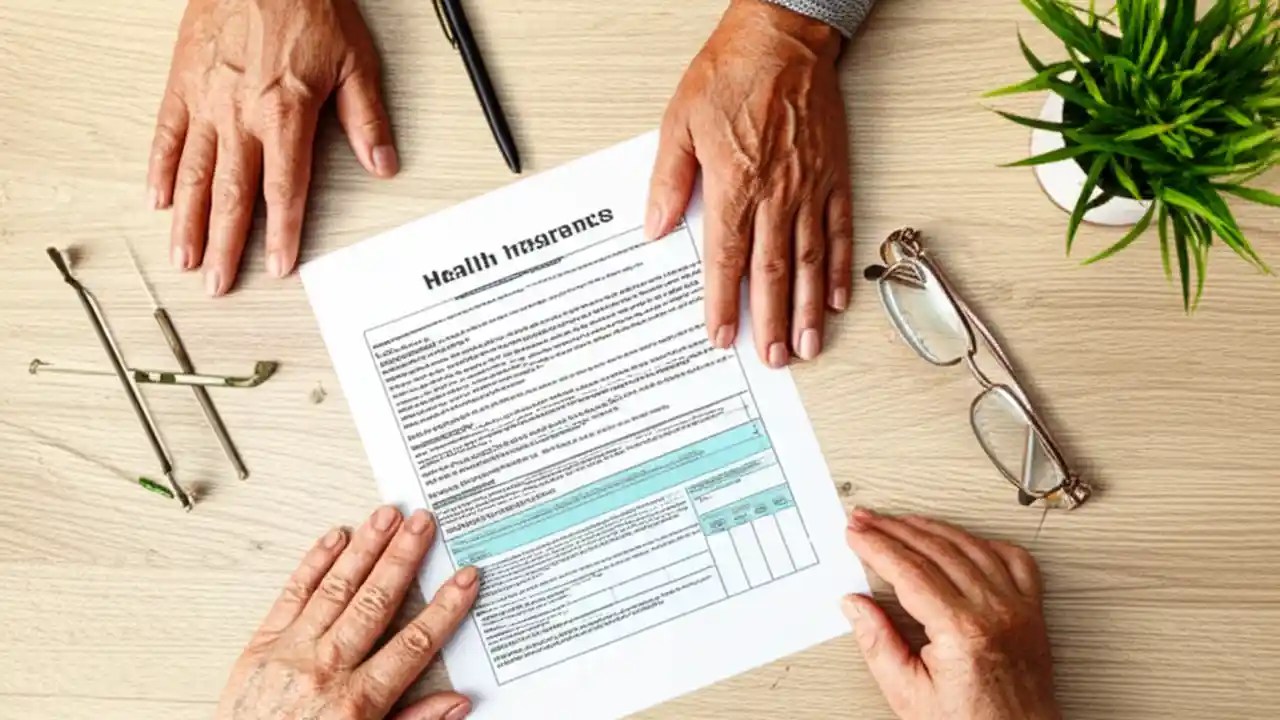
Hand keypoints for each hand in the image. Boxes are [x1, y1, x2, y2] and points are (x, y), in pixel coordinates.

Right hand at [149, 0, 397, 295]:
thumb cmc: (306, 3)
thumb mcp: (354, 61)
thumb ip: (366, 119)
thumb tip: (383, 163)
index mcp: (284, 115)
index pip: (284, 191)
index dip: (282, 234)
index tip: (278, 266)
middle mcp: (239, 114)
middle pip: (230, 195)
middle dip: (225, 246)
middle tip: (217, 284)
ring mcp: (205, 99)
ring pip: (193, 173)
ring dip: (187, 221)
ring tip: (183, 258)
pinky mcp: (182, 81)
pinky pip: (166, 133)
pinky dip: (161, 168)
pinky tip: (158, 198)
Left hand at [216, 506, 478, 719]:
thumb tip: (457, 702)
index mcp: (358, 701)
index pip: (414, 644)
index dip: (445, 609)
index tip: (465, 579)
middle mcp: (326, 669)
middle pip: (375, 603)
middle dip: (404, 558)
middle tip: (423, 523)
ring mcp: (292, 651)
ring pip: (337, 589)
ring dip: (365, 548)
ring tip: (387, 516)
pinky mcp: (262, 644)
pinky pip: (292, 595)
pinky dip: (314, 563)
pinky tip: (335, 537)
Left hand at [646, 0, 852, 367]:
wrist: (783, 38)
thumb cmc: (731, 74)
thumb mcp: (680, 123)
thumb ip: (668, 181)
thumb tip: (655, 228)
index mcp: (734, 183)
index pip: (727, 258)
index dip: (723, 303)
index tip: (721, 336)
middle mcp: (776, 193)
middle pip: (771, 272)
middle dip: (769, 322)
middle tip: (772, 358)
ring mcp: (810, 188)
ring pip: (810, 261)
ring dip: (806, 309)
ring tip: (807, 344)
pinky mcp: (834, 177)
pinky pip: (840, 231)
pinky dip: (841, 268)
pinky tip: (837, 298)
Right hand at [843, 509, 1060, 719]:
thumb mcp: (909, 694)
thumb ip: (878, 644)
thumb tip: (855, 604)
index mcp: (962, 631)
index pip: (909, 571)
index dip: (877, 546)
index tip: (856, 534)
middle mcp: (995, 612)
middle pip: (936, 550)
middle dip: (894, 529)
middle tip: (867, 520)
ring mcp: (1018, 609)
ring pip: (971, 546)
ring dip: (931, 527)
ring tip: (902, 522)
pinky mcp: (1032, 613)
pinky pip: (1014, 560)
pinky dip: (984, 542)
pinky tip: (962, 538)